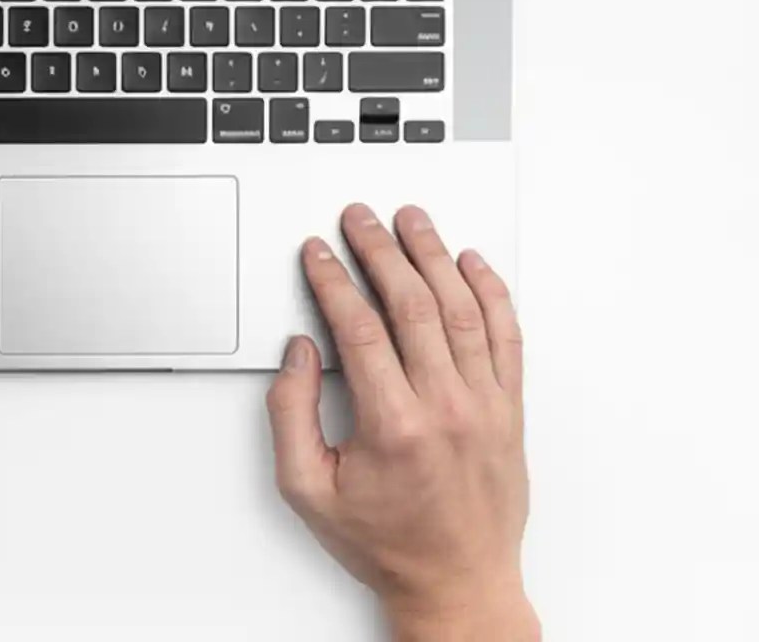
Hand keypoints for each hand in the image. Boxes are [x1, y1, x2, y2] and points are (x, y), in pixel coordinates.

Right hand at [265, 204, 537, 640]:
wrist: (458, 582)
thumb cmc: (386, 542)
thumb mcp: (308, 490)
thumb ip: (291, 415)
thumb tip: (300, 353)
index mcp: (394, 425)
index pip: (361, 328)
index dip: (333, 281)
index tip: (317, 254)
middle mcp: (446, 407)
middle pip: (412, 304)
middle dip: (379, 251)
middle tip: (359, 218)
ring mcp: (485, 405)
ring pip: (461, 309)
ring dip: (434, 256)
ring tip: (412, 221)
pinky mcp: (509, 409)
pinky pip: (506, 336)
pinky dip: (492, 293)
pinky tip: (473, 263)